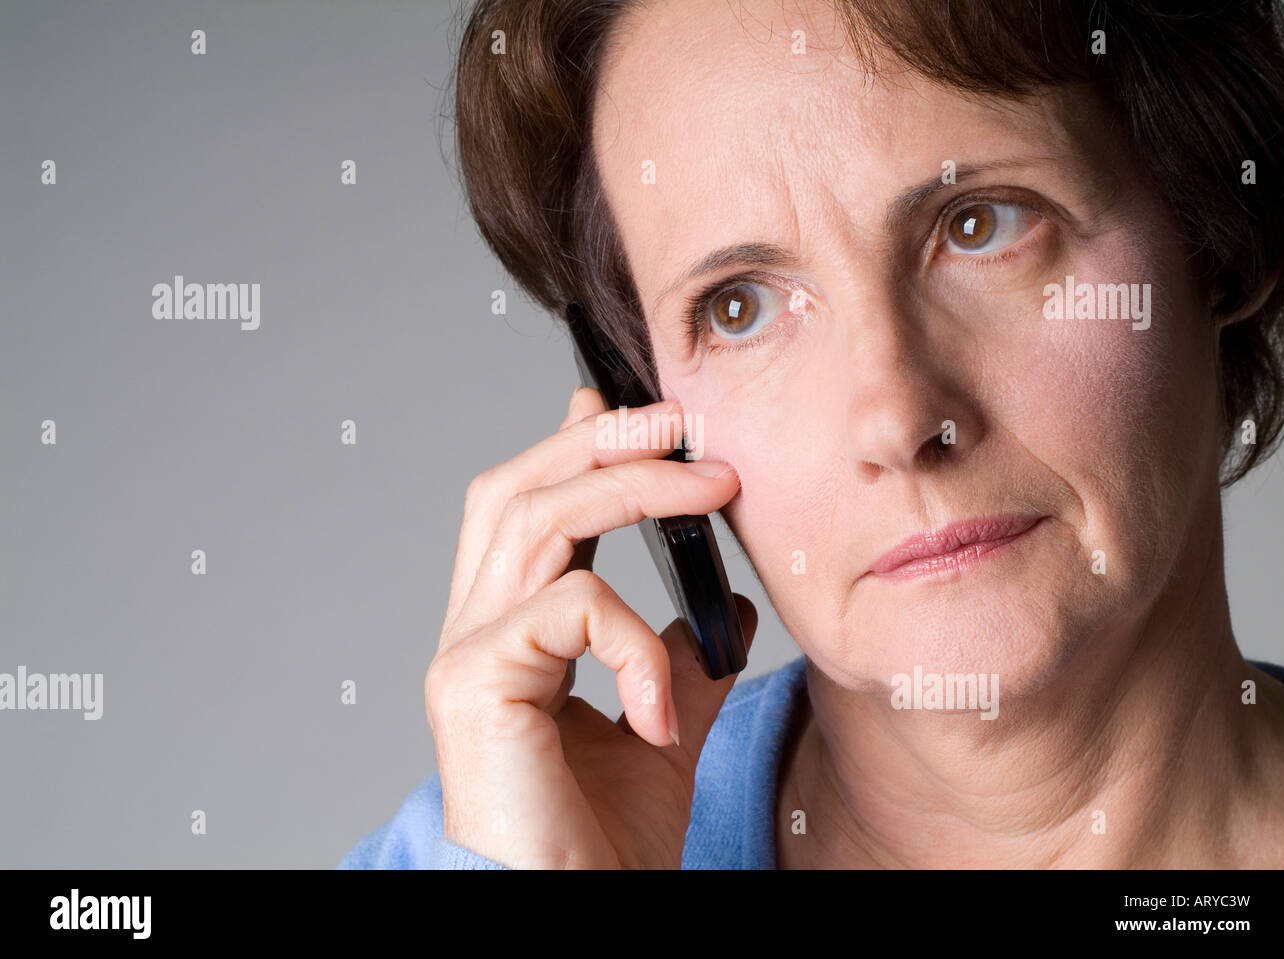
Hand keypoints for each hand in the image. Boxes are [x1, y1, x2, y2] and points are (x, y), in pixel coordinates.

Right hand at [424, 386, 756, 867]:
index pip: (526, 510)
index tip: (624, 405)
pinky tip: (660, 706)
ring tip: (710, 487)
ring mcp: (467, 654)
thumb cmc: (597, 845)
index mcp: (510, 636)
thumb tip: (726, 615)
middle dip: (595, 440)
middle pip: (515, 490)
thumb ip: (681, 665)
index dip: (568, 447)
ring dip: (628, 487)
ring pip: (535, 518)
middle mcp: (476, 634)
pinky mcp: (476, 682)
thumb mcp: (661, 733)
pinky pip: (571, 606)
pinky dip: (635, 639)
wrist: (570, 916)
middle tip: (676, 418)